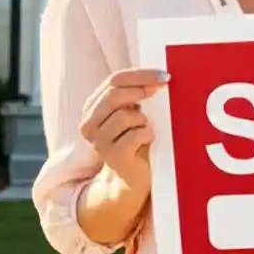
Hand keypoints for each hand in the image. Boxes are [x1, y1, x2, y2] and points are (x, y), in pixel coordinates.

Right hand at [79, 68, 169, 193]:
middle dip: (142, 89)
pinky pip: (136, 134)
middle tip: (162, 90)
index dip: (140, 74)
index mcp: (92, 107)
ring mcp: (99, 142)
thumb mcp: (131, 113)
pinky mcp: (113, 156)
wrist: (131, 179)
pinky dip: (147, 134)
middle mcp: (89, 124)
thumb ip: (134, 94)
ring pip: (124, 115)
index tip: (163, 74)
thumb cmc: (135, 141)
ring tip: (145, 128)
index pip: (113, 80)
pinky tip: (147, 141)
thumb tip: (158, 76)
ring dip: (142, 119)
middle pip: (115, 95)